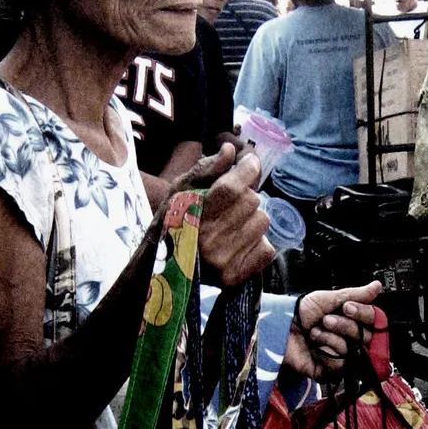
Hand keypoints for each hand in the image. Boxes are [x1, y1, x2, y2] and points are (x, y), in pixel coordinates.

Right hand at [176, 147, 273, 287]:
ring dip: (252, 219)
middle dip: (246, 196)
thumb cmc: (171, 222)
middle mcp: (208, 240)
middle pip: (252, 201)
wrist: (161, 268)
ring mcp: (223, 261)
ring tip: (232, 225)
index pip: (233, 187)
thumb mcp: (180, 190)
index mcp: (192, 215)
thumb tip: (231, 151)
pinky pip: (267, 248)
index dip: (247, 170)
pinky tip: (238, 244)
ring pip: (262, 222)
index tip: (249, 164)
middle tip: (230, 204)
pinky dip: (257, 243)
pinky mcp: (234, 277)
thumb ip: (206, 169)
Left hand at [285, 282, 382, 378]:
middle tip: (327, 320)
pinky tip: (315, 346)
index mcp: (352, 322)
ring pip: (355, 351)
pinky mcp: (330, 371)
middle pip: (367, 337)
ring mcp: (341, 357)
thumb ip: (355, 295)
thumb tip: (377, 286)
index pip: (373, 321)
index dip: (364, 314)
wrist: (278, 327)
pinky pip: (342, 364)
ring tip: (315, 332)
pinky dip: (328, 352)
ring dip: (333, 338)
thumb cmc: (300, 312)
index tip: (347, 307)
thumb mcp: (328, 299)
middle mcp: (350, 340)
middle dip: (347, 327)